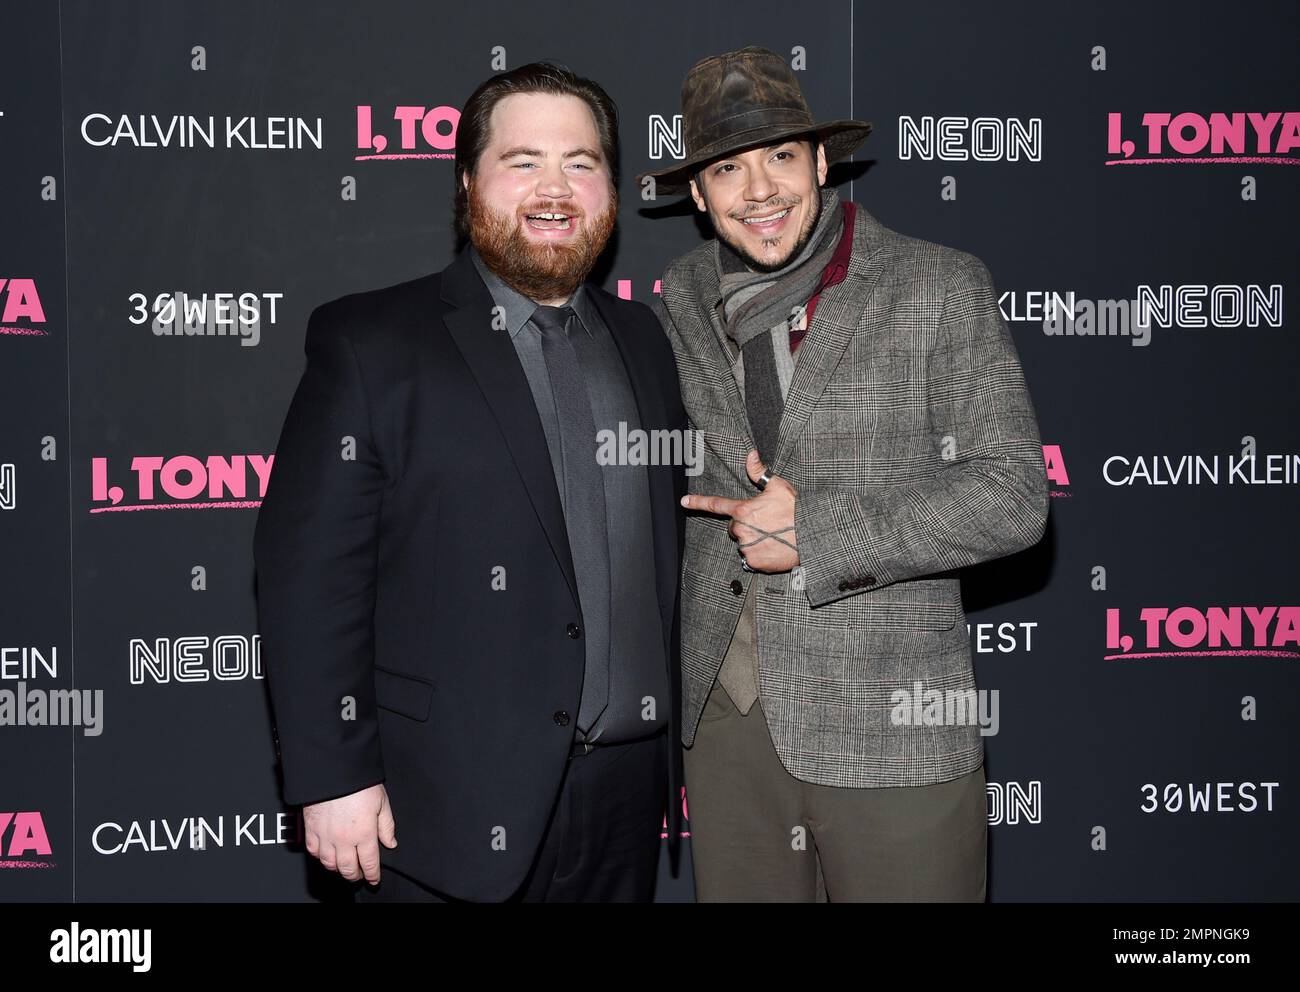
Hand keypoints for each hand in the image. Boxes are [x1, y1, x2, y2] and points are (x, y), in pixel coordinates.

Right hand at [303, 782, 396, 883]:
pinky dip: (320, 857)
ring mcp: (326, 836)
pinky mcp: (311, 829)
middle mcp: (344, 839)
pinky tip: (326, 854)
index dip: (372, 875)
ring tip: (344, 866)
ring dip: (338, 868)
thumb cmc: (358, 782)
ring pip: (329, 864)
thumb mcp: (382, 802)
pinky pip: (314, 851)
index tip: (374, 879)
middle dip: (355, 875)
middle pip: (348, 868)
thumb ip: (387, 826)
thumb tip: (391, 843)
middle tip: (359, 874)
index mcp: (364, 832)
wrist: (333, 770)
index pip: (369, 863)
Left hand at [680, 450, 798, 572]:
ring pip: (743, 543)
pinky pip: (751, 558)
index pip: (716, 504)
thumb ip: (759, 472)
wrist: (811, 533)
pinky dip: (760, 555)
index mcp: (743, 510)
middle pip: (734, 528)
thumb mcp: (778, 486)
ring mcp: (747, 547)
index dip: (698, 502)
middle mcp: (741, 529)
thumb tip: (750, 454)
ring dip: (753, 540)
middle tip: (766, 523)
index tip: (684, 501)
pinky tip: (774, 548)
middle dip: (746, 525)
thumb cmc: (795, 509)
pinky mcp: (755, 562)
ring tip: (773, 536)